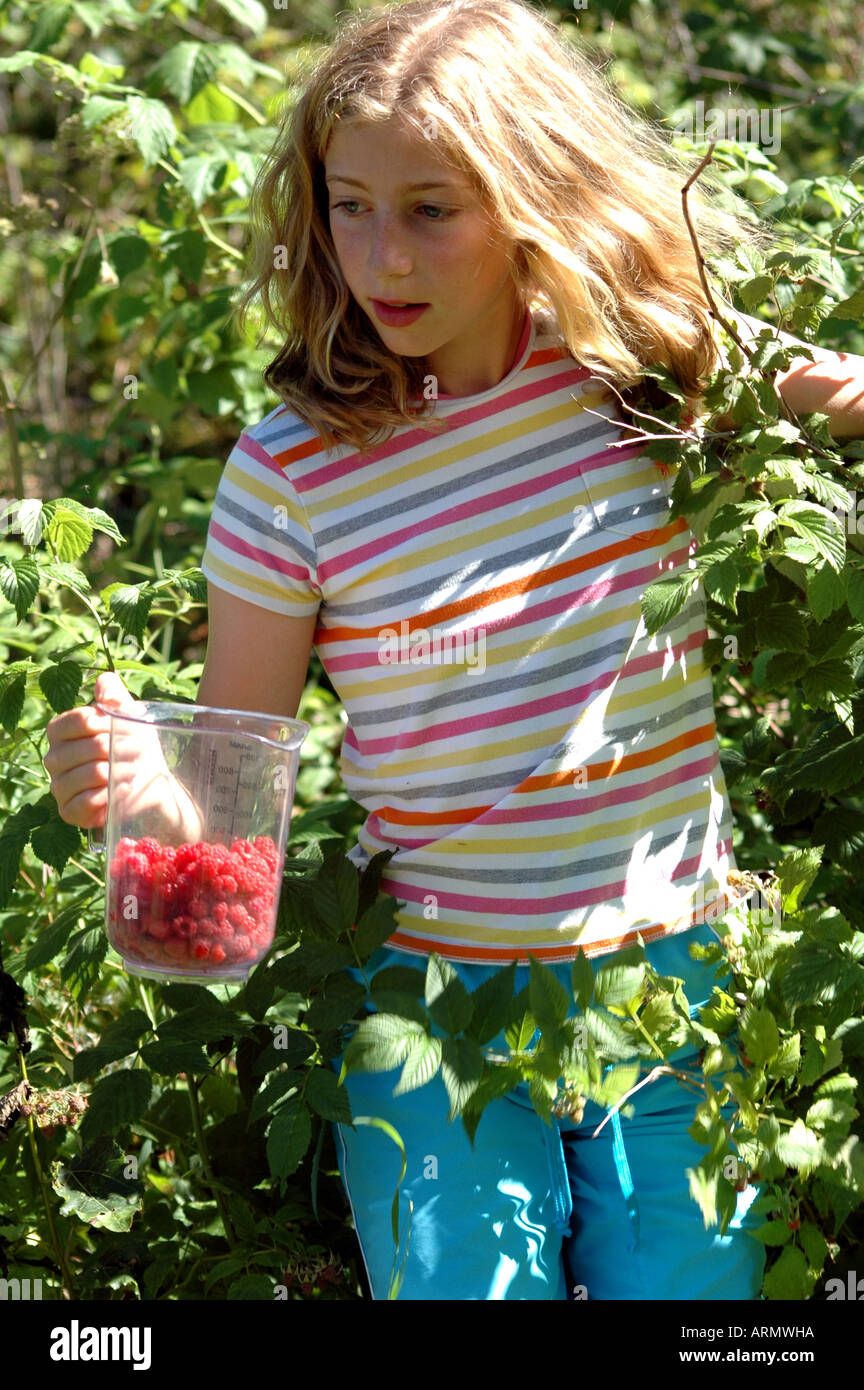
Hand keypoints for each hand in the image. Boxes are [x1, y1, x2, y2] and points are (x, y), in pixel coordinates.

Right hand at [44, 672, 204, 842]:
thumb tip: (105, 680)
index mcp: (60, 731)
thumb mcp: (130, 717)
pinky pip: (82, 803)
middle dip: (114, 750)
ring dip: (115, 773)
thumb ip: (115, 697)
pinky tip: (119, 792)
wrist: (151, 784)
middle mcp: (53, 758)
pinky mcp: (68, 812)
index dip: (101, 723)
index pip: (72, 722)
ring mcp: (58, 787)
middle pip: (80, 749)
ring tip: (131, 771)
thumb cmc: (136, 746)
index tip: (120, 727)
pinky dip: (106, 797)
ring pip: (84, 776)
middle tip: (136, 752)